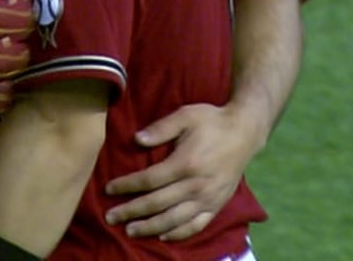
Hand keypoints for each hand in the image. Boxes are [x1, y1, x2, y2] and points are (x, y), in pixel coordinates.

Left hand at [103, 102, 266, 240]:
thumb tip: (136, 139)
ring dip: (150, 227)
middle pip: (157, 203)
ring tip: (130, 231)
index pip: (148, 180)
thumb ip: (160, 128)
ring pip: (174, 219)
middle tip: (110, 217)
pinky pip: (197, 225)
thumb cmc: (212, 121)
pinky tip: (164, 236)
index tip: (108, 189)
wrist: (245, 132)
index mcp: (185, 163)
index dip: (126, 186)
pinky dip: (179, 233)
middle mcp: (196, 185)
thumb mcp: (185, 115)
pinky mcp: (217, 204)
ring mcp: (208, 198)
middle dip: (131, 211)